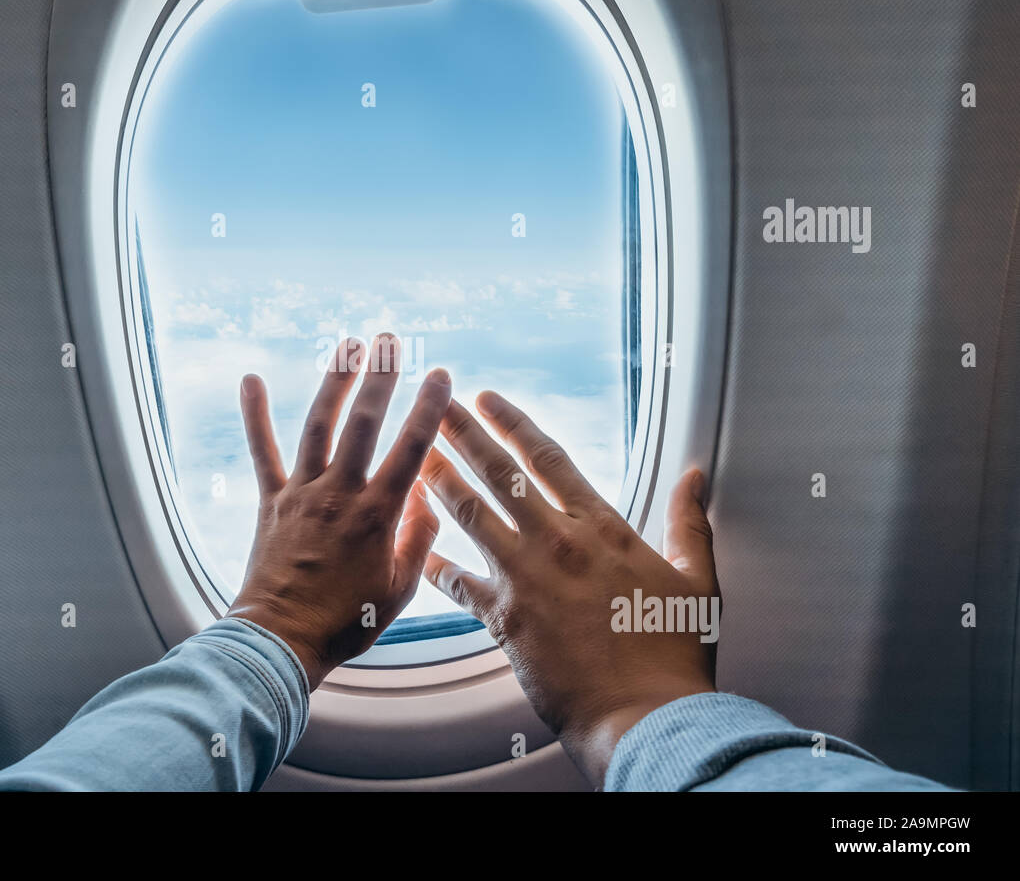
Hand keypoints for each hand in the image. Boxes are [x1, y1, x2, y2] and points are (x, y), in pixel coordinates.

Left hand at [227, 335, 451, 690]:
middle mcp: (340, 495)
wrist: (282, 640)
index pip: (410, 450)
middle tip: (391, 340)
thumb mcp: (400, 588)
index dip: (428, 409)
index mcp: (378, 516)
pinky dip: (255, 414)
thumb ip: (419, 539)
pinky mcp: (270, 501)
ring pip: (318, 426)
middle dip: (380, 377)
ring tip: (348, 345)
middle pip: (363, 424)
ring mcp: (302, 494)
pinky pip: (261, 451)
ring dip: (333, 381)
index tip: (441, 375)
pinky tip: (251, 378)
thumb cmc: (347, 622)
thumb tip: (429, 498)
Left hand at [421, 391, 717, 784]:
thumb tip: (695, 478)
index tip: (487, 399)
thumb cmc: (673, 654)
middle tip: (435, 407)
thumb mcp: (696, 579)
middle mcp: (557, 542)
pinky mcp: (504, 618)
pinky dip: (438, 567)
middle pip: (498, 473)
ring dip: (440, 482)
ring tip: (417, 458)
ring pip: (471, 515)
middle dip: (462, 434)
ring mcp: (526, 578)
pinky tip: (422, 553)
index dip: (512, 423)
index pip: (547, 458)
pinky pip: (459, 585)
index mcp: (601, 527)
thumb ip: (688, 524)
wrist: (646, 715)